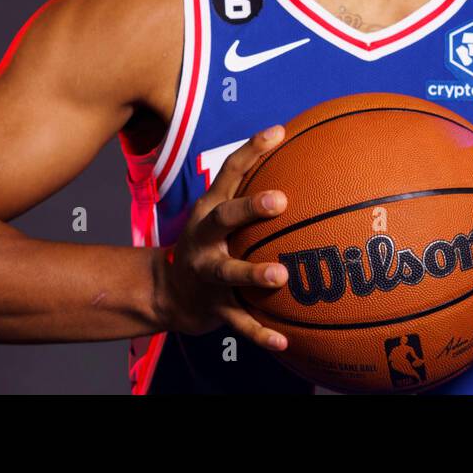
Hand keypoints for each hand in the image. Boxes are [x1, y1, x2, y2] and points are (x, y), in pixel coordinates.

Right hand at [156, 125, 290, 351]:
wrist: (168, 293)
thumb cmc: (210, 243)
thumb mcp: (221, 213)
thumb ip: (253, 191)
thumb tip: (304, 156)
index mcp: (209, 209)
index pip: (229, 172)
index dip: (251, 150)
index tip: (279, 132)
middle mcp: (204, 237)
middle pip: (223, 217)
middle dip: (249, 208)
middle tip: (280, 200)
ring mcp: (206, 272)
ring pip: (228, 272)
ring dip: (253, 272)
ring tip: (280, 275)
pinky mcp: (213, 306)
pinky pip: (239, 321)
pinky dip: (260, 332)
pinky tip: (283, 340)